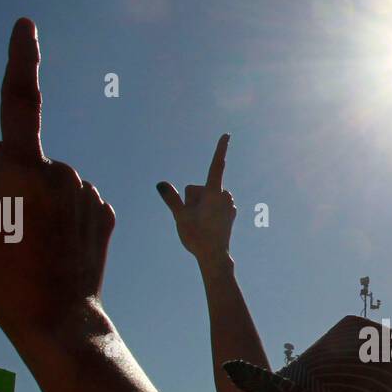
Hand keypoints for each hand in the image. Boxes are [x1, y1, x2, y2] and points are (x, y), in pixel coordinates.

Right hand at [0, 19, 115, 345]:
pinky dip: (62, 216)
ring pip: (48, 180)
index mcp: (24, 168)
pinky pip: (74, 200)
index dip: (21, 59)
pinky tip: (56, 247)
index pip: (19, 100)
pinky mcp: (105, 214)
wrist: (59, 322)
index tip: (26, 25)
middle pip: (19, 157)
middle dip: (8, 182)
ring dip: (35, 201)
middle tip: (5, 230)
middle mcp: (63, 171)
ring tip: (31, 244)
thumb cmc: (1, 277)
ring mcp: (88, 193)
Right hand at [156, 134, 236, 264]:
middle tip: (194, 217)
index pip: (216, 165)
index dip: (220, 149)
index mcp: (214, 192)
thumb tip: (160, 183)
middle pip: (199, 188)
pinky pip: (213, 205)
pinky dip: (208, 210)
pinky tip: (209, 224)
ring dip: (201, 205)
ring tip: (202, 222)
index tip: (227, 134)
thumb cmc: (197, 236)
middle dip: (193, 198)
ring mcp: (229, 205)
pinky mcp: (231, 213)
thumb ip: (171, 198)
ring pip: (206, 197)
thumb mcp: (180, 216)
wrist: (215, 257)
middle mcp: (225, 196)